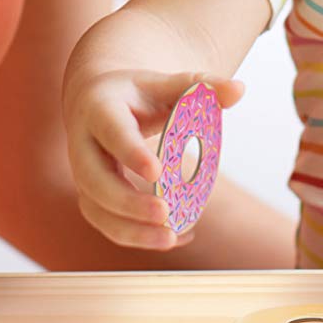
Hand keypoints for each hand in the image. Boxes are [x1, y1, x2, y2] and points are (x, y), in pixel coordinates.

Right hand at [62, 56, 243, 251]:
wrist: (97, 102)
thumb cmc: (138, 93)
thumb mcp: (165, 83)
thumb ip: (200, 85)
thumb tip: (239, 90)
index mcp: (100, 109)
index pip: (112, 132)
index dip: (131, 152)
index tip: (157, 172)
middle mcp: (83, 145)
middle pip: (95, 180)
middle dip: (127, 202)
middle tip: (165, 213)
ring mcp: (85, 175)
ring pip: (97, 210)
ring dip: (130, 231)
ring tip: (170, 239)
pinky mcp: (92, 197)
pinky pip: (108, 224)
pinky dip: (137, 238)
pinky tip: (174, 239)